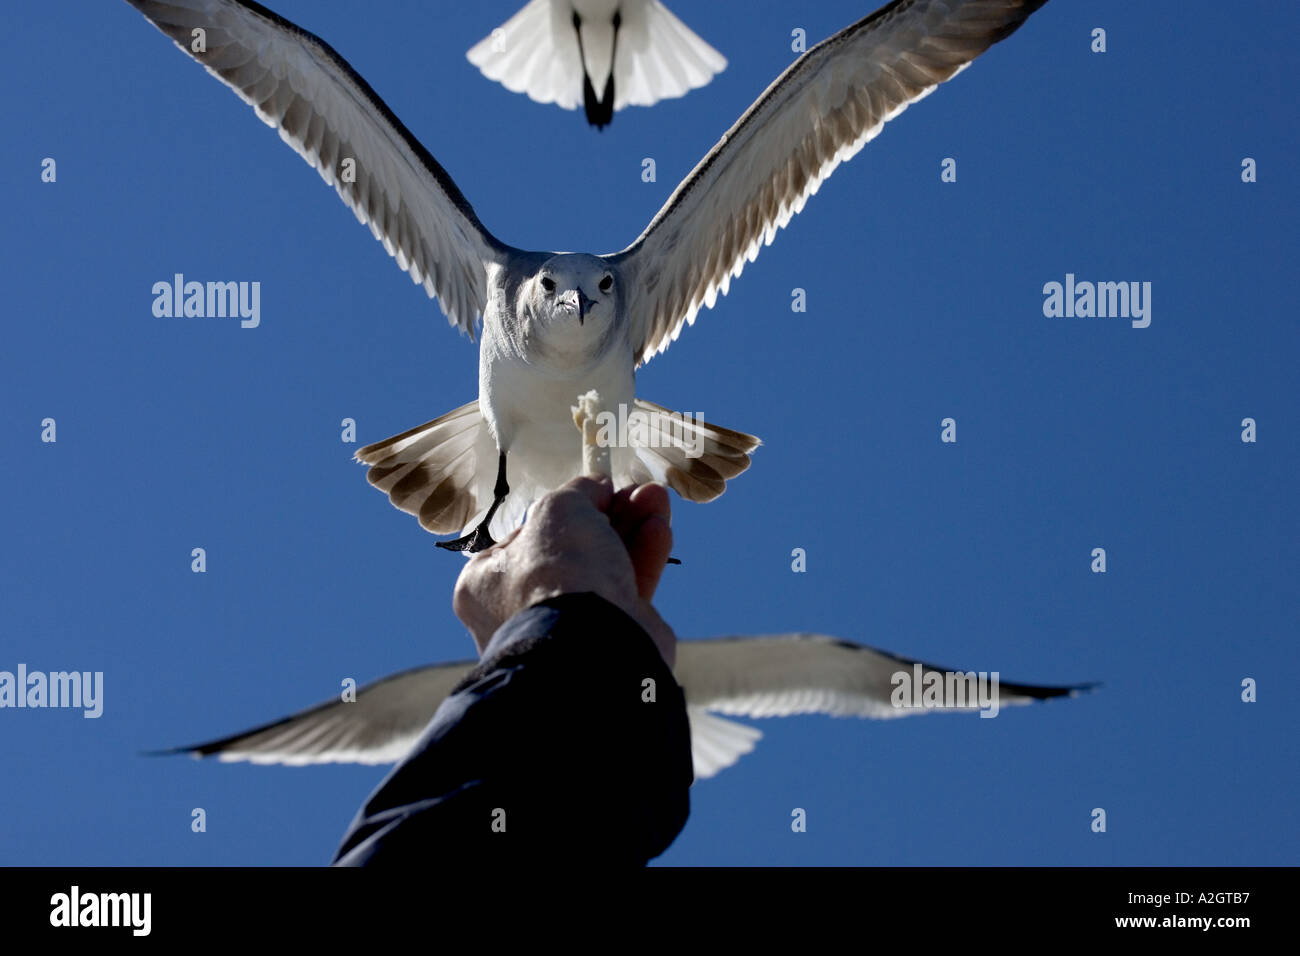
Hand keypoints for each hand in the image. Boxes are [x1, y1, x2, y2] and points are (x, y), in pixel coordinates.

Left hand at [452, 477, 676, 666]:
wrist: (591, 645)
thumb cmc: (556, 574)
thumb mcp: (559, 509)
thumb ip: (577, 492)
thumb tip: (595, 487)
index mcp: (487, 582)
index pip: (525, 536)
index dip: (561, 509)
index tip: (593, 490)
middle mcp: (521, 609)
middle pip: (571, 549)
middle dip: (608, 515)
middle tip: (634, 491)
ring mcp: (566, 627)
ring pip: (602, 568)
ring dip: (631, 530)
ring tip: (655, 498)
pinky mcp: (606, 637)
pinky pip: (624, 591)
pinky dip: (643, 559)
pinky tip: (659, 529)